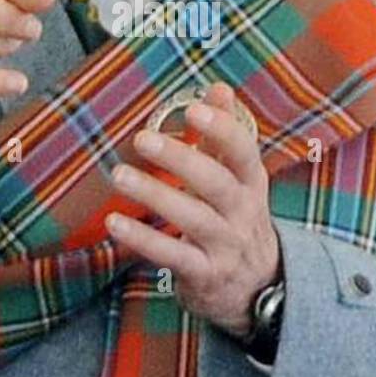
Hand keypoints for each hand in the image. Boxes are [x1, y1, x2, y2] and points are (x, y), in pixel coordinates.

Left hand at [105, 82, 279, 339]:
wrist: (261, 289)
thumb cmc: (239, 220)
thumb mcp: (241, 179)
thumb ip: (225, 136)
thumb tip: (218, 87)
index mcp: (252, 183)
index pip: (244, 152)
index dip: (222, 130)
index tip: (194, 109)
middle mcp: (243, 213)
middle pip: (217, 183)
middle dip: (181, 159)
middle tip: (143, 138)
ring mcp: (225, 246)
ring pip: (193, 218)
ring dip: (155, 195)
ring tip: (119, 174)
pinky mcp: (204, 274)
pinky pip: (173, 255)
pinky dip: (143, 239)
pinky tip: (115, 223)